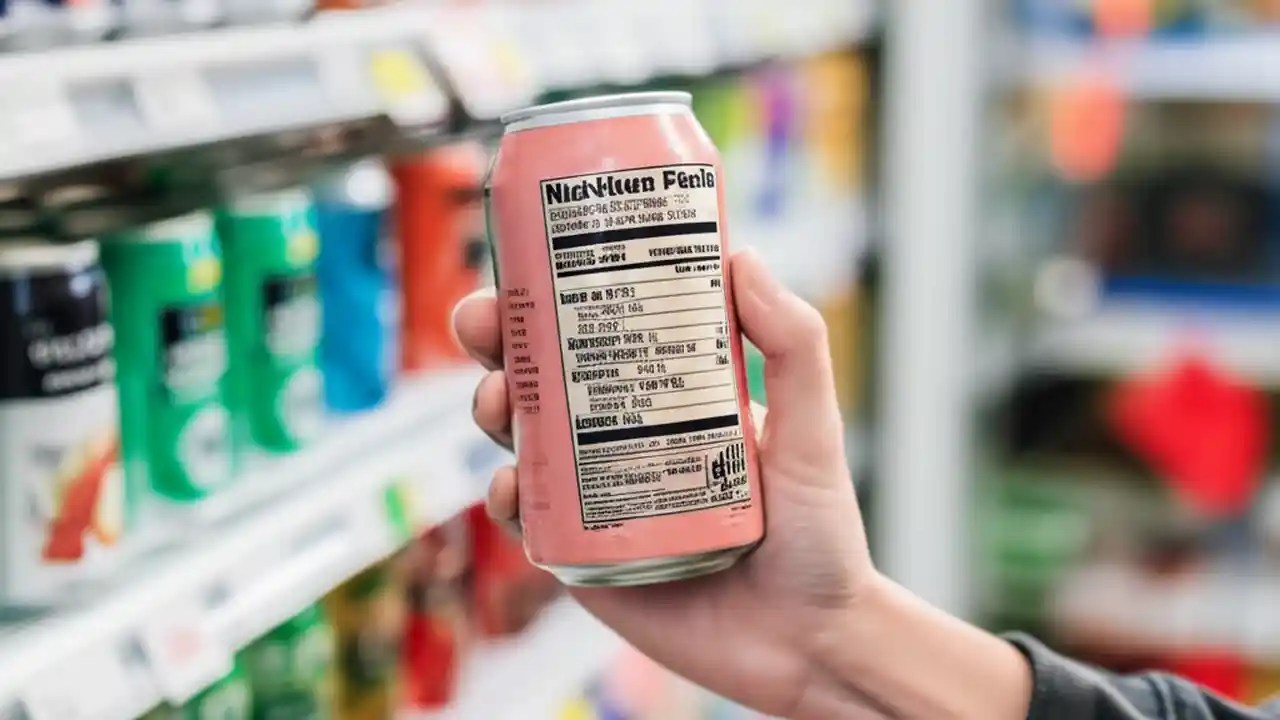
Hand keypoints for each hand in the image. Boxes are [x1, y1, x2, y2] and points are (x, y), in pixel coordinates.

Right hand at [454, 249, 875, 716]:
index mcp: (670, 399)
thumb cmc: (819, 535)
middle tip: (485, 326)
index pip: (600, 333)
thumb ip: (794, 345)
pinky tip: (510, 487)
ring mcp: (598, 499)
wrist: (810, 643)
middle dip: (499, 346)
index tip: (522, 266)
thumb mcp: (813, 430)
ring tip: (497, 403)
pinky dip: (507, 500)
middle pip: (542, 380)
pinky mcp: (583, 558)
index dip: (549, 298)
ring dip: (493, 411)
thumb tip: (743, 257)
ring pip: (522, 444)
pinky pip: (528, 523)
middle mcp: (625, 442)